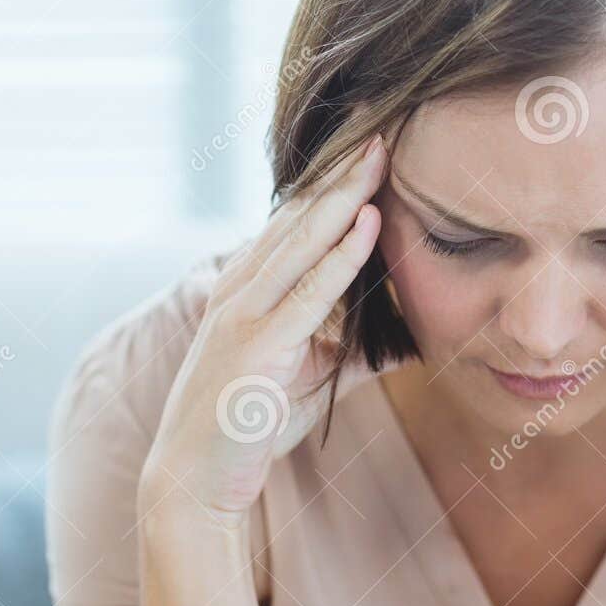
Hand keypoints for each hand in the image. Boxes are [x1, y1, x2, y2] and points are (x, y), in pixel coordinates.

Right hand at [140, 132, 396, 525]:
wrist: (196, 478)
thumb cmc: (250, 425)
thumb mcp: (310, 378)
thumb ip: (353, 351)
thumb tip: (408, 342)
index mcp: (246, 287)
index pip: (293, 220)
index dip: (331, 181)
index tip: (369, 145)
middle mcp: (240, 288)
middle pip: (299, 216)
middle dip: (341, 171)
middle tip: (382, 126)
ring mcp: (244, 313)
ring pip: (302, 240)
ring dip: (345, 195)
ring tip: (381, 154)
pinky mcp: (257, 345)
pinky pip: (308, 291)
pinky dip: (340, 255)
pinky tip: (367, 224)